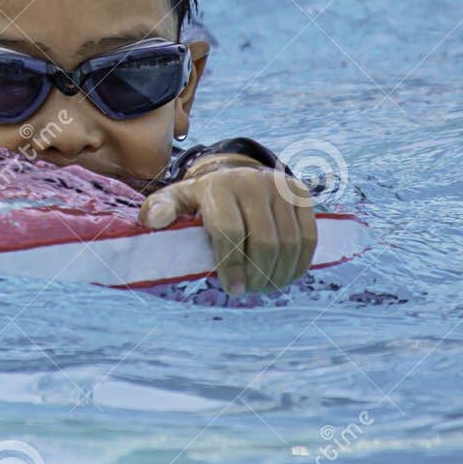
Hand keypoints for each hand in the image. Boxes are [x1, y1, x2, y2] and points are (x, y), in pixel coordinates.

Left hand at [139, 158, 316, 295]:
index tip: (232, 290)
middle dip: (257, 274)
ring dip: (279, 274)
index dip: (232, 266)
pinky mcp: (300, 194)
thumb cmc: (201, 198)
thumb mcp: (176, 200)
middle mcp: (251, 181)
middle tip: (249, 291)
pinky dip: (299, 263)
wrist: (234, 173)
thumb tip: (154, 220)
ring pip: (289, 242)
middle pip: (264, 241)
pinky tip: (285, 276)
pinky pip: (308, 236)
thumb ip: (160, 209)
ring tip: (265, 287)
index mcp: (217, 185)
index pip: (229, 231)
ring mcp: (279, 186)